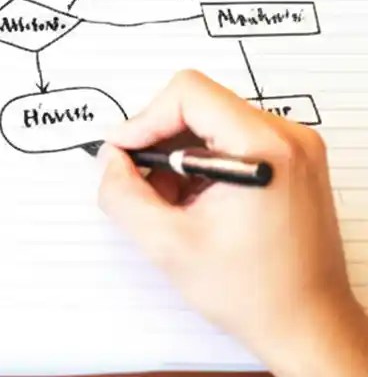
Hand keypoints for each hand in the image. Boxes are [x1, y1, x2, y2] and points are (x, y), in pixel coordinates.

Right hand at [99, 70, 367, 376]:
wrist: (307, 324)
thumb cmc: (256, 293)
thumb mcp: (166, 244)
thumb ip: (123, 194)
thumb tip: (110, 160)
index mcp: (264, 150)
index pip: (188, 94)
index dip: (144, 119)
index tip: (125, 153)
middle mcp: (288, 139)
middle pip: (199, 104)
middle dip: (160, 142)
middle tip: (143, 183)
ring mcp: (295, 149)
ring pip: (212, 122)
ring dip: (179, 155)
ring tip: (172, 202)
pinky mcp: (293, 162)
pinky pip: (232, 139)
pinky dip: (202, 164)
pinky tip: (195, 202)